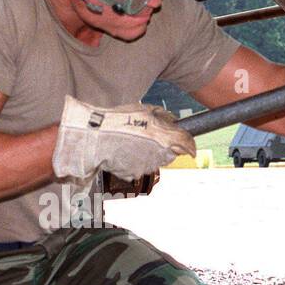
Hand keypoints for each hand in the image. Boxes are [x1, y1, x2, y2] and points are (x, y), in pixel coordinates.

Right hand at [52, 96, 195, 180]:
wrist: (94, 139)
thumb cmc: (117, 121)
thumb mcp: (142, 110)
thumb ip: (162, 116)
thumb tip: (173, 120)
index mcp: (164, 137)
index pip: (187, 144)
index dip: (190, 145)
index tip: (190, 147)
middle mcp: (158, 154)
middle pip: (171, 154)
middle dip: (167, 147)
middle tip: (152, 137)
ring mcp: (146, 166)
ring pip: (156, 162)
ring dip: (151, 154)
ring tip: (134, 142)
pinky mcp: (134, 174)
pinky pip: (141, 168)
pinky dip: (137, 161)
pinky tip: (126, 151)